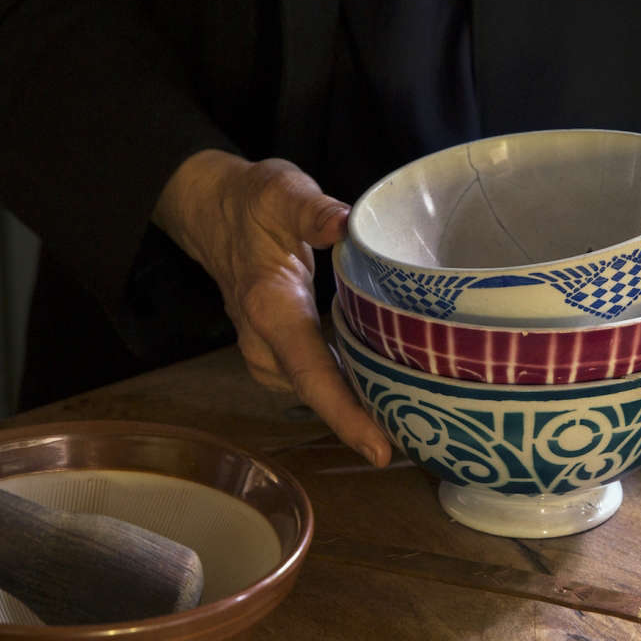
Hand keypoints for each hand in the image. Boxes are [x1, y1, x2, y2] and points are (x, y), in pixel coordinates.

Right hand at [155, 150, 391, 465]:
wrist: (213, 213)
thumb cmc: (253, 202)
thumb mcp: (281, 191)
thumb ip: (313, 209)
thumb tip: (344, 223)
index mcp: (270, 308)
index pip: (312, 373)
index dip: (345, 415)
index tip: (380, 449)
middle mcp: (265, 344)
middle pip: (320, 395)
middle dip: (369, 421)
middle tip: (427, 435)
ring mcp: (268, 354)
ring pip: (320, 393)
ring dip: (362, 405)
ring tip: (418, 416)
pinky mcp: (277, 355)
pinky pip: (318, 381)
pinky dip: (349, 388)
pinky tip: (387, 387)